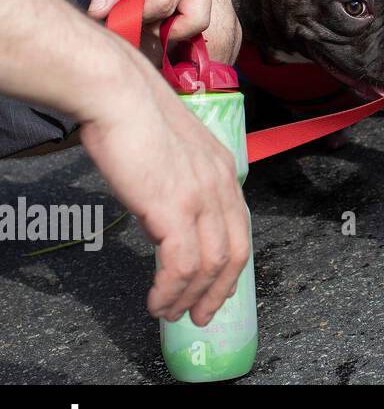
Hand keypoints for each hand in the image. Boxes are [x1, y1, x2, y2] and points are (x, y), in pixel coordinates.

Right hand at [78, 44, 249, 325]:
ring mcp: (201, 197)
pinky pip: (182, 264)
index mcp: (223, 170)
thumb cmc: (133, 115)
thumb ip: (176, 186)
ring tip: (171, 313)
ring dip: (191, 297)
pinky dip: (172, 289)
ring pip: (211, 264)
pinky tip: (157, 301)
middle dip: (220, 291)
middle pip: (235, 252)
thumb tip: (162, 221)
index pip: (239, 228)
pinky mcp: (174, 207)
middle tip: (202, 315)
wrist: (118, 94)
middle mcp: (221, 185)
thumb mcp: (170, 154)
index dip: (230, 264)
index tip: (218, 287)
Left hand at [89, 0, 210, 40]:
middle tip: (138, 24)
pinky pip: (195, 4)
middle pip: (196, 19)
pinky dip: (176, 13)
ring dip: (173, 23)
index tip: (115, 14)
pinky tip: (151, 4)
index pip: (163, 3)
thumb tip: (99, 13)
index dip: (137, 15)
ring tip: (143, 14)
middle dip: (167, 31)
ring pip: (200, 15)